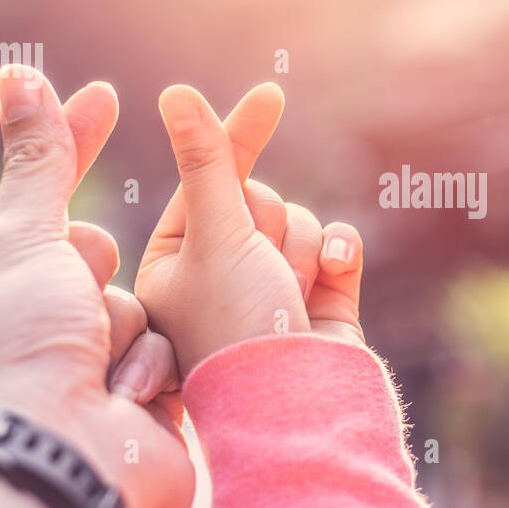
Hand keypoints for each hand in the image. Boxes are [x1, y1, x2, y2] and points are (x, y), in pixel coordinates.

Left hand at [0, 66, 194, 507]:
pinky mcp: (140, 406)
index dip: (67, 145)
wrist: (61, 461)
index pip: (32, 202)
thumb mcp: (21, 238)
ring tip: (93, 372)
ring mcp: (85, 377)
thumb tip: (19, 74)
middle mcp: (31, 341)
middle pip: (92, 258)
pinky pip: (164, 349)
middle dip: (90, 275)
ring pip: (136, 302)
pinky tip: (124, 402)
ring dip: (122, 328)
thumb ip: (38, 159)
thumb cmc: (19, 347)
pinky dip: (148, 366)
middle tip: (71, 300)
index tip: (104, 95)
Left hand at [135, 83, 365, 376]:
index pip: (205, 178)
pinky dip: (337, 258)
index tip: (271, 94)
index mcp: (171, 262)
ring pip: (301, 222)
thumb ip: (205, 161)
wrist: (297, 414)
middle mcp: (219, 276)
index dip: (237, 134)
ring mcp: (271, 292)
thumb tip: (177, 93)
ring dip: (299, 250)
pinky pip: (336, 246)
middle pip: (261, 199)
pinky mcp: (320, 304)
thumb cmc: (235, 331)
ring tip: (286, 297)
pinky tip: (331, 279)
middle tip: (256, 265)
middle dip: (268, 225)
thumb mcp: (213, 236)